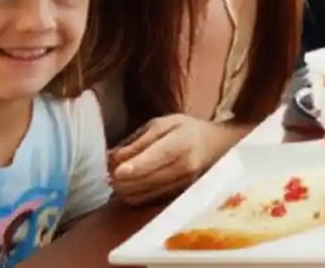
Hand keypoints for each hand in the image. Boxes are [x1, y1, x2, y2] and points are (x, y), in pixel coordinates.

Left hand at [106, 114, 239, 205]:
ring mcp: (184, 184)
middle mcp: (186, 167)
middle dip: (124, 180)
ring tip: (114, 180)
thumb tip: (113, 158)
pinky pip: (150, 201)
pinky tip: (127, 187)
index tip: (117, 171)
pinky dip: (134, 196)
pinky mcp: (179, 195)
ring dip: (125, 190)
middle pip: (150, 179)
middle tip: (108, 173)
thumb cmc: (187, 130)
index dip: (137, 165)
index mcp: (183, 143)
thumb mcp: (164, 123)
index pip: (159, 156)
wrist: (216, 145)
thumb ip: (139, 140)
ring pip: (147, 193)